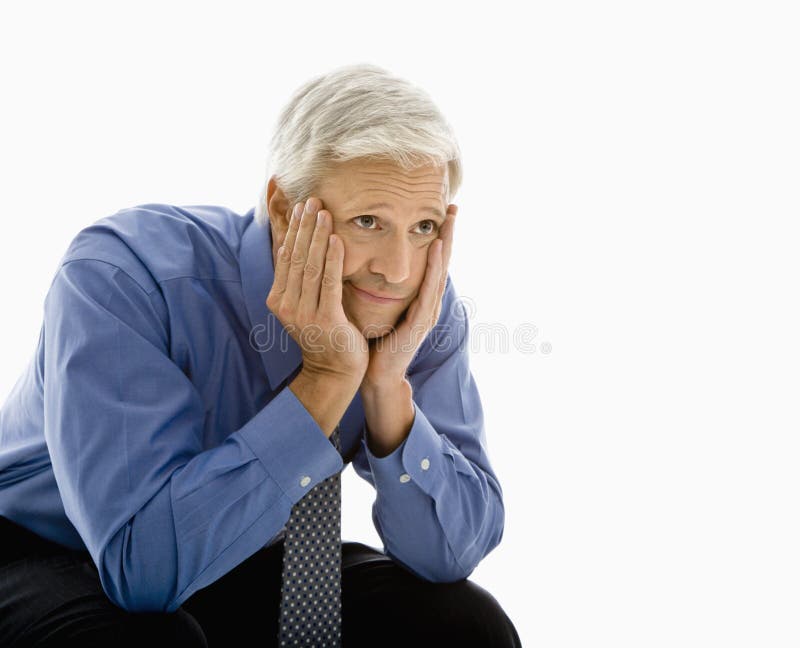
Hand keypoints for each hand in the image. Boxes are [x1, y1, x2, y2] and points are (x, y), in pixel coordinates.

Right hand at [266, 197, 369, 381]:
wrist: (336, 370)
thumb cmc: (326, 331)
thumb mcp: (307, 300)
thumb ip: (301, 275)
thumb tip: (294, 242)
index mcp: (278, 298)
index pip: (284, 256)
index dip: (291, 228)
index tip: (298, 204)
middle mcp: (286, 305)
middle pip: (296, 256)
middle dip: (304, 226)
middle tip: (312, 199)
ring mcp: (304, 313)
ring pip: (310, 266)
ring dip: (317, 236)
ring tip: (323, 212)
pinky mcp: (325, 319)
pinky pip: (329, 283)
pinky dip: (332, 259)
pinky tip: (336, 239)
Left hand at [361, 203, 457, 388]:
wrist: (375, 375)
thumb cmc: (374, 341)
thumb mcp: (377, 305)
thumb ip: (378, 284)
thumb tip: (362, 258)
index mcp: (418, 297)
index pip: (430, 261)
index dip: (436, 235)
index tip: (439, 210)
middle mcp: (428, 302)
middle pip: (441, 261)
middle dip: (448, 232)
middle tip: (453, 205)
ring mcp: (427, 312)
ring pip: (440, 270)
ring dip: (446, 243)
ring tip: (449, 220)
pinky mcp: (420, 322)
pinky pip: (429, 289)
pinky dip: (434, 268)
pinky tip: (436, 249)